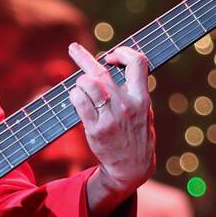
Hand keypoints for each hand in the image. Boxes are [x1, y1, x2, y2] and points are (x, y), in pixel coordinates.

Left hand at [65, 42, 155, 213]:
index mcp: (142, 98)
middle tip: (72, 48)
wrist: (132, 168)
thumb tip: (115, 66)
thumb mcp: (143, 111)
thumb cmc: (135, 135)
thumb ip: (133, 90)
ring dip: (80, 82)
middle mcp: (127, 105)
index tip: (110, 55)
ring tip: (80, 87)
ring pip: (88, 84)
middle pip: (103, 71)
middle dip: (83, 57)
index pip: (138, 63)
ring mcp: (111, 117)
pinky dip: (74, 96)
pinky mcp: (96, 128)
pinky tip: (76, 98)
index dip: (122, 52)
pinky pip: (79, 102)